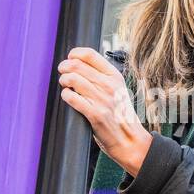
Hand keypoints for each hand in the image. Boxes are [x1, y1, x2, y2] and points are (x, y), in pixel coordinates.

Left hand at [58, 47, 152, 176]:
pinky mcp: (95, 114)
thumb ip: (102, 77)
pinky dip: (66, 95)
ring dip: (63, 80)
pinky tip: (67, 97)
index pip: (90, 54)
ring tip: (64, 84)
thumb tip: (80, 64)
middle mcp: (109, 85)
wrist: (131, 139)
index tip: (69, 58)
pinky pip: (72, 98)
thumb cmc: (121, 114)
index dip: (74, 53)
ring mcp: (102, 100)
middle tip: (62, 71)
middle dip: (64, 67)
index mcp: (115, 76)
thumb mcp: (118, 89)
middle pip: (77, 65)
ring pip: (72, 79)